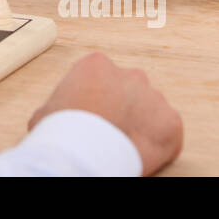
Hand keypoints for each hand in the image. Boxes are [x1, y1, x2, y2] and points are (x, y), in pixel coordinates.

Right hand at [28, 51, 182, 175]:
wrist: (82, 153)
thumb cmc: (60, 132)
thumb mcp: (47, 110)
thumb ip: (62, 102)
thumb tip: (61, 113)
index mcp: (97, 64)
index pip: (103, 78)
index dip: (97, 99)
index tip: (93, 116)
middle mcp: (130, 74)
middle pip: (129, 90)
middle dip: (123, 108)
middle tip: (110, 131)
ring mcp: (154, 96)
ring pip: (150, 109)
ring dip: (140, 124)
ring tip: (124, 144)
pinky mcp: (171, 121)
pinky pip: (167, 131)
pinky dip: (158, 142)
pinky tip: (140, 152)